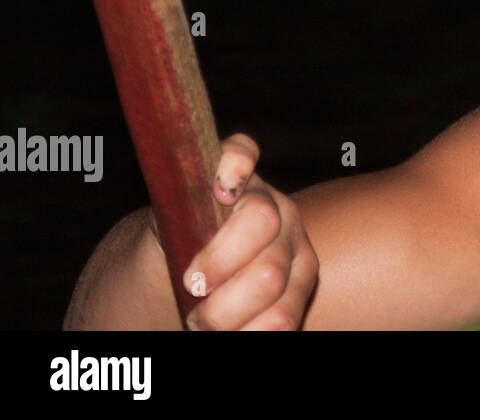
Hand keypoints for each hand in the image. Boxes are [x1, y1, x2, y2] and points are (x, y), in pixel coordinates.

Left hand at [181, 134, 318, 329]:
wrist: (196, 290)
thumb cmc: (180, 252)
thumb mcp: (167, 225)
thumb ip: (178, 199)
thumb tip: (195, 188)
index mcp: (236, 178)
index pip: (238, 153)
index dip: (234, 165)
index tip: (219, 193)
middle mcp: (275, 204)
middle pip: (260, 222)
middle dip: (217, 265)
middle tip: (190, 288)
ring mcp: (297, 242)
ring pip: (271, 280)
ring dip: (227, 311)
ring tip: (201, 321)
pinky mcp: (306, 283)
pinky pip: (283, 317)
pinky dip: (250, 332)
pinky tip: (232, 331)